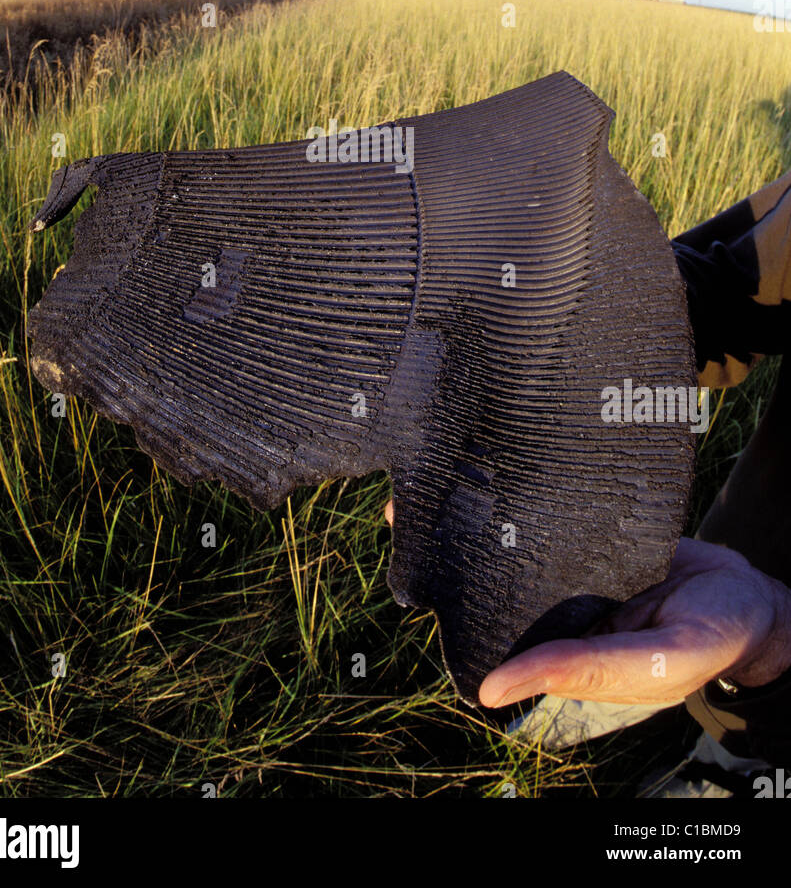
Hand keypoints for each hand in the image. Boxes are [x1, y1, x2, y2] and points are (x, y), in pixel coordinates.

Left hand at [382, 502, 790, 707]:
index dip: (450, 601)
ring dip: (478, 515)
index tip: (413, 566)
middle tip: (407, 508)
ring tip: (435, 479)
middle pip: (492, 580)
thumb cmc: (709, 638)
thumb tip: (492, 690)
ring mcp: (574, 571)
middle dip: (451, 548)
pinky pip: (551, 515)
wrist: (749, 593)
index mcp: (562, 650)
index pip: (492, 630)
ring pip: (514, 544)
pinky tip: (492, 466)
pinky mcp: (592, 535)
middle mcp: (560, 611)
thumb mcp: (653, 663)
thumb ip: (582, 671)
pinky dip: (521, 495)